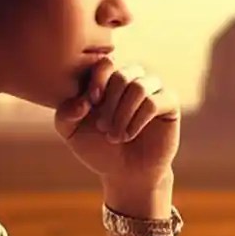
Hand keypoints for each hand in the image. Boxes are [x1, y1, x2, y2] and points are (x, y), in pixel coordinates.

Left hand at [55, 58, 179, 189]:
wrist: (126, 173)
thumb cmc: (98, 149)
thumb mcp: (71, 133)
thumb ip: (65, 113)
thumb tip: (83, 101)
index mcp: (108, 79)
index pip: (105, 62)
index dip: (97, 79)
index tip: (90, 103)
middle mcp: (132, 80)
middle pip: (122, 75)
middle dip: (110, 104)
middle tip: (103, 128)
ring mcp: (152, 90)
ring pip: (139, 87)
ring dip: (123, 114)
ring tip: (115, 136)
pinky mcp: (169, 104)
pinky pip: (154, 102)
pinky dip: (137, 121)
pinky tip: (129, 136)